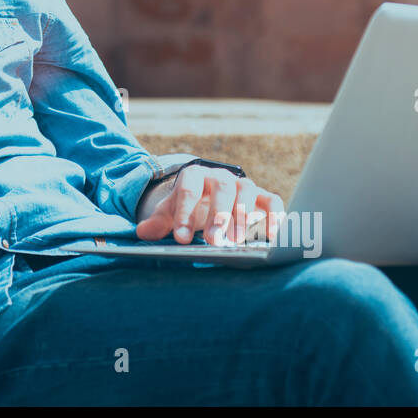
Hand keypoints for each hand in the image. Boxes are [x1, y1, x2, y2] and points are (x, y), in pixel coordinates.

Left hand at [135, 163, 284, 245]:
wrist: (209, 197)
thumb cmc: (189, 207)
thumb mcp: (171, 212)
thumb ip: (159, 222)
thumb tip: (142, 233)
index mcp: (194, 176)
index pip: (188, 189)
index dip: (184, 213)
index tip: (181, 237)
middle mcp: (221, 176)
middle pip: (223, 188)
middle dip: (219, 215)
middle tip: (214, 241)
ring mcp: (244, 185)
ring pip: (247, 192)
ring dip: (243, 216)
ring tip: (236, 242)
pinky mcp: (262, 197)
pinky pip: (273, 202)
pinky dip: (275, 217)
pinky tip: (271, 237)